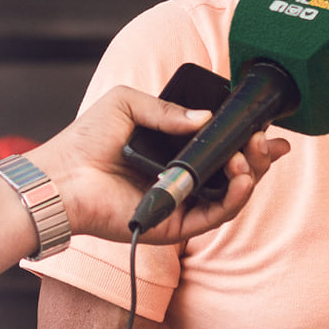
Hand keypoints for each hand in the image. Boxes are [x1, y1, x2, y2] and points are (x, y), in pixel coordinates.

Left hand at [28, 86, 288, 246]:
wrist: (64, 176)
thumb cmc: (86, 140)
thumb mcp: (128, 104)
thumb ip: (169, 109)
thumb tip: (207, 117)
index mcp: (171, 150)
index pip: (218, 145)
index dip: (244, 137)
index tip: (263, 126)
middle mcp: (180, 177)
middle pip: (232, 171)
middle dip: (255, 155)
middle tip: (265, 141)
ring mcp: (180, 202)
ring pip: (230, 195)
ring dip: (249, 175)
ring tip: (250, 156)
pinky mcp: (174, 224)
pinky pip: (214, 216)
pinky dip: (234, 199)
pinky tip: (241, 180)